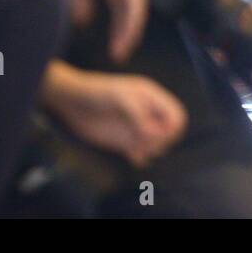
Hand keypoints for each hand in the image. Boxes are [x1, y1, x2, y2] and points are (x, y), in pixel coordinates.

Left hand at [48, 71, 186, 166]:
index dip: (173, 128)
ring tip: (136, 149)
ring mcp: (137, 129)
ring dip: (152, 151)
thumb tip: (153, 133)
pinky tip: (132, 156)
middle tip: (144, 142)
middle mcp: (149, 114)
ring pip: (157, 145)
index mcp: (153, 98)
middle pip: (170, 133)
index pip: (177, 115)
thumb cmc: (99, 93)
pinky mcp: (125, 142)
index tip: (159, 134)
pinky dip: (141, 159)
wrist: (74, 102)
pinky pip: (142, 155)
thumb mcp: (122, 97)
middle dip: (162, 141)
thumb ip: (140, 115)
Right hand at [63, 0, 146, 62]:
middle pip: (130, 13)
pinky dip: (130, 25)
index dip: (117, 27)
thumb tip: (84, 21)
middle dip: (124, 34)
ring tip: (120, 51)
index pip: (121, 8)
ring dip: (128, 33)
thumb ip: (81, 2)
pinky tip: (125, 39)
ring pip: (134, 13)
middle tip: (119, 54)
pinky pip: (134, 8)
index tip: (113, 46)